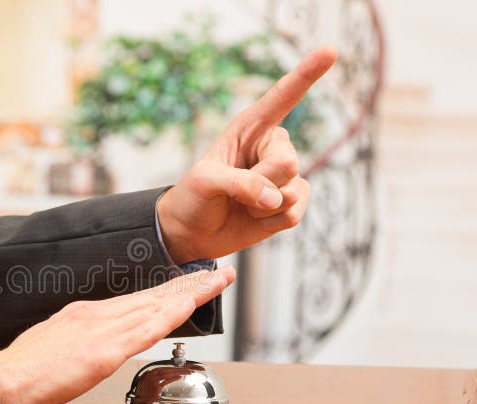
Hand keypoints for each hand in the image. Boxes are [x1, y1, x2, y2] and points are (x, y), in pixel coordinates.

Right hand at [0, 267, 235, 403]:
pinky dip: (169, 315)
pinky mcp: (101, 352)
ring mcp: (100, 330)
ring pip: (155, 306)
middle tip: (221, 271)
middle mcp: (96, 313)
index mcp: (85, 312)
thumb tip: (99, 340)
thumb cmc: (22, 369)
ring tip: (218, 280)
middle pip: (153, 296)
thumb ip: (82, 338)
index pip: (137, 298)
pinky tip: (189, 306)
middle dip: (190, 284)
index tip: (193, 282)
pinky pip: (143, 330)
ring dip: (190, 293)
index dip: (169, 290)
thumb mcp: (54, 343)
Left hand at [157, 47, 337, 262]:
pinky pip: (293, 213)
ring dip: (261, 206)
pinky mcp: (292, 201)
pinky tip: (254, 215)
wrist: (193, 232)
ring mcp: (285, 175)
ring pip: (291, 191)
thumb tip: (275, 198)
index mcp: (250, 127)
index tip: (330, 51)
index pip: (282, 98)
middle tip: (235, 190)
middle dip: (259, 183)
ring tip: (241, 203)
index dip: (306, 75)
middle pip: (287, 162)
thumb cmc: (194, 197)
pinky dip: (270, 222)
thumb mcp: (206, 182)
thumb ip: (240, 184)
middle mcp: (272, 146)